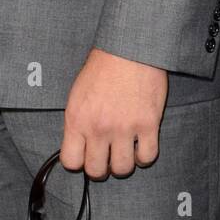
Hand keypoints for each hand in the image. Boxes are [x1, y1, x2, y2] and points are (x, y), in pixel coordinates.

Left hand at [60, 47, 167, 178]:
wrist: (128, 48)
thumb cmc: (102, 67)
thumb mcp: (77, 94)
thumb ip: (78, 121)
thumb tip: (79, 146)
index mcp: (77, 119)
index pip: (71, 162)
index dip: (79, 162)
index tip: (85, 155)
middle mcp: (98, 128)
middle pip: (96, 171)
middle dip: (101, 167)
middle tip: (106, 157)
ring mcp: (124, 128)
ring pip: (123, 169)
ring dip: (123, 163)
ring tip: (124, 150)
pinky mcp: (148, 125)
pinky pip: (147, 157)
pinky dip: (144, 156)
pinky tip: (141, 145)